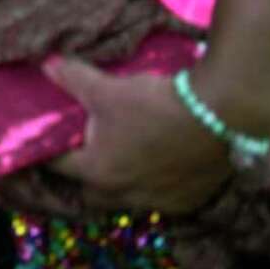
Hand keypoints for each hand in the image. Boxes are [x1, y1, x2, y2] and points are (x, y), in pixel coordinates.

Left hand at [42, 58, 232, 213]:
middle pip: (92, 192)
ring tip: (123, 159)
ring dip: (121, 183)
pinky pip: (160, 200)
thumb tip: (47, 66)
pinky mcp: (188, 202)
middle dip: (85, 176)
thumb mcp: (107, 88)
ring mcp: (159, 203)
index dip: (50, 151)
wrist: (222, 115)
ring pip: (128, 199)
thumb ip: (73, 79)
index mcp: (98, 172)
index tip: (49, 141)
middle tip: (88, 152)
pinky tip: (157, 167)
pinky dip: (153, 187)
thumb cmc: (154, 104)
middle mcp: (125, 195)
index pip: (60, 165)